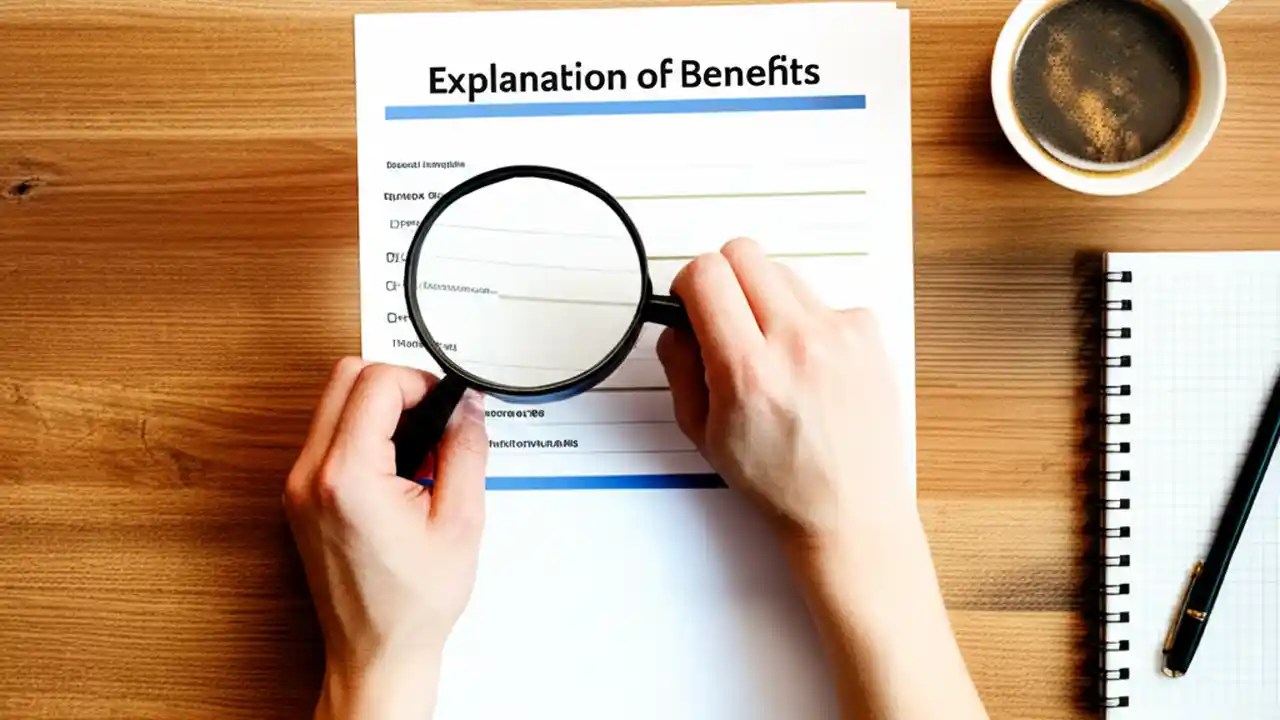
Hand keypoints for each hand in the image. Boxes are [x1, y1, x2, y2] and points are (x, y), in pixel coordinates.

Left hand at [283, 358, 487, 719]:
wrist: (377, 652)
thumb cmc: (412, 604)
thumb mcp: (461, 520)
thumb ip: (466, 450)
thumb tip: (468, 406)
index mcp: (348, 476)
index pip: (376, 382)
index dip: (420, 383)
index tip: (445, 406)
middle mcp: (310, 475)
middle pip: (345, 379)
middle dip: (396, 386)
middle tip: (432, 419)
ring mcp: (298, 486)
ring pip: (332, 403)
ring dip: (377, 409)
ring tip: (418, 451)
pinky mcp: (300, 497)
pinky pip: (327, 436)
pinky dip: (362, 434)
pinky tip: (397, 470)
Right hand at [657, 238, 913, 546]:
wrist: (850, 509)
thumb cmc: (781, 482)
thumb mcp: (703, 434)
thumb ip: (679, 367)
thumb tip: (678, 323)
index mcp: (748, 372)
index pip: (707, 274)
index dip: (688, 283)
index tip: (692, 304)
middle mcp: (798, 344)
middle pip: (744, 253)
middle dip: (723, 278)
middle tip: (725, 317)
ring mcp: (840, 334)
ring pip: (783, 271)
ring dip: (766, 298)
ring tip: (770, 348)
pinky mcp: (869, 333)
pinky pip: (823, 299)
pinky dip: (808, 320)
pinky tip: (808, 362)